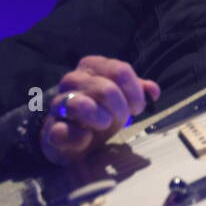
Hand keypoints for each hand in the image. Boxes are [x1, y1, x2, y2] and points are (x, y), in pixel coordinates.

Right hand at [39, 55, 160, 165]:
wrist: (71, 135)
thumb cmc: (100, 110)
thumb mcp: (121, 97)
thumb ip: (137, 90)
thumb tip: (153, 91)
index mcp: (91, 67)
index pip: (120, 70)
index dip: (134, 91)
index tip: (137, 107)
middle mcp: (72, 80)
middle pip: (107, 89)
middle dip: (121, 109)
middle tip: (122, 118)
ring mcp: (59, 104)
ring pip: (81, 105)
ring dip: (101, 119)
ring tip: (104, 125)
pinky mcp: (52, 129)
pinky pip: (63, 131)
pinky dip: (79, 138)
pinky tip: (86, 139)